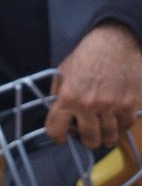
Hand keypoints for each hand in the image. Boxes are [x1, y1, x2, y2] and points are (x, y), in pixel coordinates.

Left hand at [50, 22, 141, 147]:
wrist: (113, 45)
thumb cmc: (84, 58)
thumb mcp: (62, 73)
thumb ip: (59, 94)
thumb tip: (58, 114)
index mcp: (67, 97)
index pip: (56, 128)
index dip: (57, 136)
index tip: (62, 138)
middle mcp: (88, 105)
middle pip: (89, 139)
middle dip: (87, 140)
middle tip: (88, 135)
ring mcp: (111, 107)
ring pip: (109, 137)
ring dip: (106, 137)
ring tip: (104, 133)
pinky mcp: (130, 105)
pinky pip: (126, 126)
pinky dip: (121, 128)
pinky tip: (116, 122)